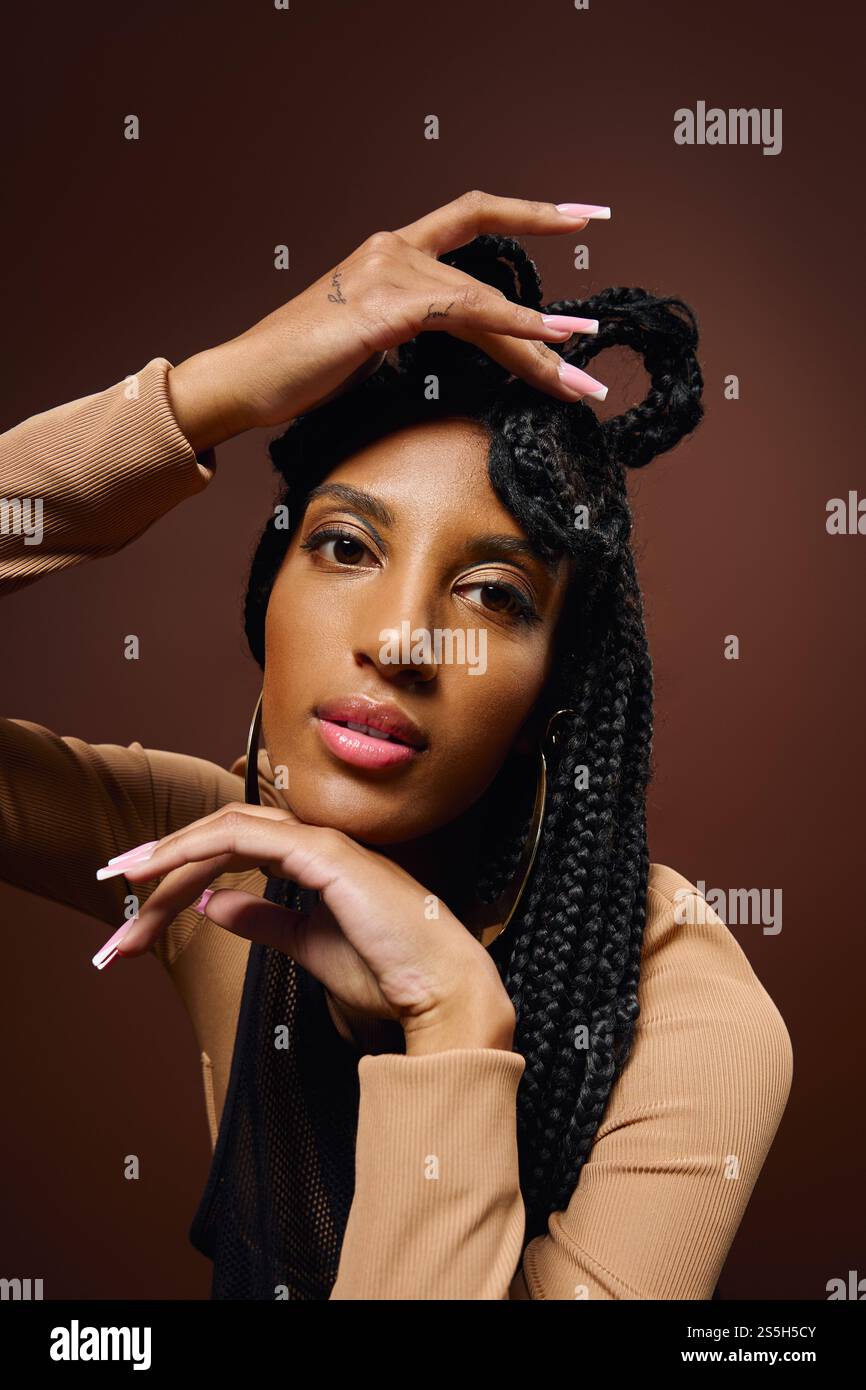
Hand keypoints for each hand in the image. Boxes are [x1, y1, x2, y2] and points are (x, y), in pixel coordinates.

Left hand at [95, 801, 515, 1052]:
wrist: (439, 990)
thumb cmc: (387, 971)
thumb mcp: (308, 945)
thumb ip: (263, 920)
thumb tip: (214, 904)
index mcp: (314, 861)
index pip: (234, 851)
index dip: (180, 874)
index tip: (135, 908)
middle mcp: (315, 843)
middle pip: (220, 839)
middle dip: (162, 866)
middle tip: (115, 891)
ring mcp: (321, 843)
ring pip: (226, 830)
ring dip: (170, 855)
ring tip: (125, 882)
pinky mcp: (324, 854)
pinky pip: (245, 838)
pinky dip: (197, 848)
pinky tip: (163, 872)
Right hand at [166, 189, 609, 451]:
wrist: (242, 382)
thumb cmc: (298, 373)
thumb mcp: (369, 347)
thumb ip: (409, 335)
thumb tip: (449, 356)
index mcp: (390, 254)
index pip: (472, 219)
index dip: (530, 214)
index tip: (582, 219)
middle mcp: (392, 249)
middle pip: (488, 266)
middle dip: (547, 299)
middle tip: (596, 335)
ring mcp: (386, 272)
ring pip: (482, 301)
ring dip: (538, 341)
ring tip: (580, 373)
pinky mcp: (382, 306)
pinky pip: (462, 313)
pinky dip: (509, 328)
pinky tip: (545, 343)